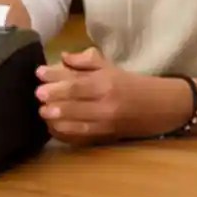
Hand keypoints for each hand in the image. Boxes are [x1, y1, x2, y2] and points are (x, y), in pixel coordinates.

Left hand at [34, 48, 187, 140]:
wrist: (159, 107)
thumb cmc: (130, 83)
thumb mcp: (110, 66)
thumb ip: (85, 60)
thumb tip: (62, 57)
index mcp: (106, 84)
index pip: (75, 83)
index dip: (54, 79)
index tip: (39, 73)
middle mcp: (105, 106)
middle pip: (72, 104)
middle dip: (51, 99)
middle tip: (38, 95)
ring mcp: (105, 125)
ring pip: (74, 124)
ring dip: (55, 118)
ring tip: (43, 111)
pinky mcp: (104, 138)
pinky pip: (80, 138)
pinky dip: (64, 133)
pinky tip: (53, 126)